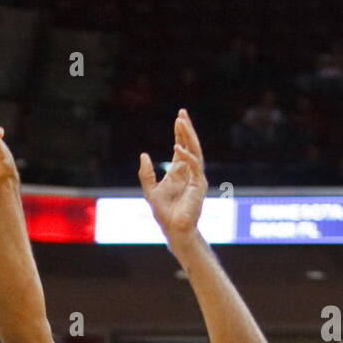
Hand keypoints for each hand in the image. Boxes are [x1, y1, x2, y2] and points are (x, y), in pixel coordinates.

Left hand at [139, 109, 207, 241]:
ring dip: (188, 137)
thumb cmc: (164, 213)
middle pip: (190, 145)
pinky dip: (187, 156)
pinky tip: (178, 147)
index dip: (180, 132)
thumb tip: (144, 154)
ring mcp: (196, 178)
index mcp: (179, 172)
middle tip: (182, 113)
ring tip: (181, 122)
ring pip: (195, 151)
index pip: (182, 147)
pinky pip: (194, 166)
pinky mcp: (199, 185)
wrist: (174, 229)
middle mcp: (190, 172)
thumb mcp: (150, 190)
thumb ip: (146, 173)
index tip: (179, 117)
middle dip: (186, 129)